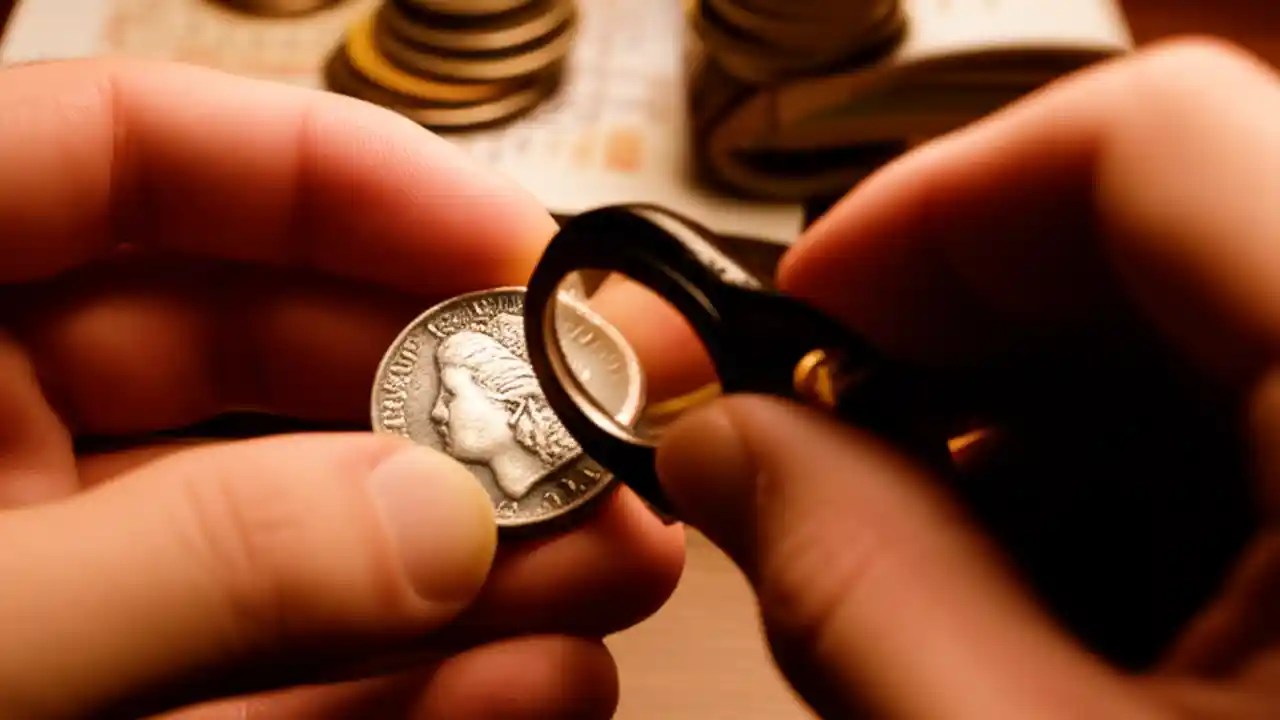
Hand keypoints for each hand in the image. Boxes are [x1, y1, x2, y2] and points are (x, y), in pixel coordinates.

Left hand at [0, 59, 682, 718]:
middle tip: (607, 429)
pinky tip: (532, 678)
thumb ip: (190, 561)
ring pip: (298, 525)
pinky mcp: (118, 705)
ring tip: (617, 566)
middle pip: (261, 351)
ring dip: (470, 555)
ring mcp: (62, 581)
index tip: (514, 246)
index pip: (133, 154)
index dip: (339, 174)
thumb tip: (430, 525)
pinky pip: (277, 674)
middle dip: (457, 399)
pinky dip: (404, 681)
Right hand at [658, 38, 1279, 717]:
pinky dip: (1118, 474)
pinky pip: (1256, 405)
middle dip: (956, 319)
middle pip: (1167, 211)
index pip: (1155, 135)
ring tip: (927, 539)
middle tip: (833, 437)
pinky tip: (1048, 585)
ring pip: (1199, 308)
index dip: (933, 201)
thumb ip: (863, 594)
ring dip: (1023, 411)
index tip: (798, 311)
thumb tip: (728, 452)